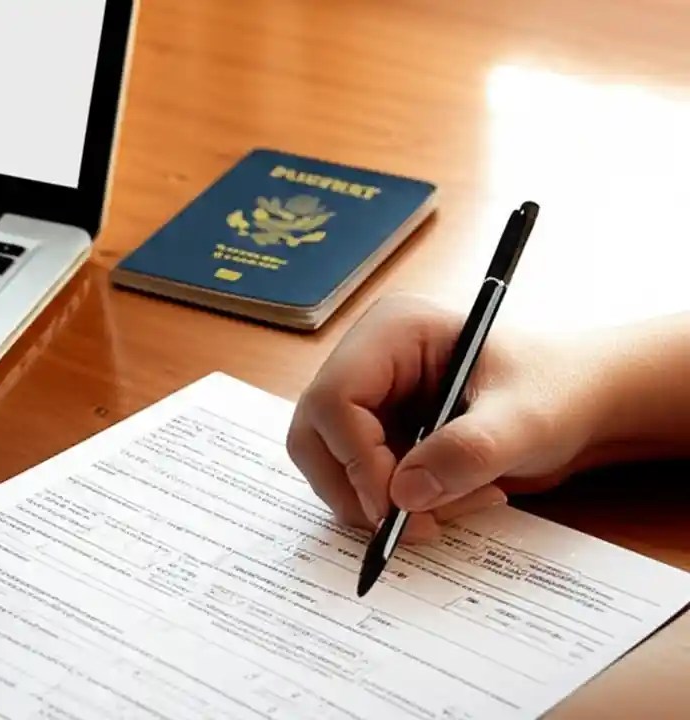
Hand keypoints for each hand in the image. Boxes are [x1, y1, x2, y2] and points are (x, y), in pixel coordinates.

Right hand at [286, 294, 605, 540]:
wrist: (582, 405)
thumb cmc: (560, 390)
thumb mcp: (526, 420)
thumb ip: (469, 451)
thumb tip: (404, 494)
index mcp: (392, 332)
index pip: (336, 398)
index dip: (357, 459)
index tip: (396, 509)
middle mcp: (366, 362)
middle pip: (315, 435)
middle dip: (357, 489)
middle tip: (409, 526)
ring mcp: (367, 400)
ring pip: (330, 467)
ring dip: (380, 504)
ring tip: (452, 507)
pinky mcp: (375, 435)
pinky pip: (356, 483)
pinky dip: (394, 508)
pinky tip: (450, 500)